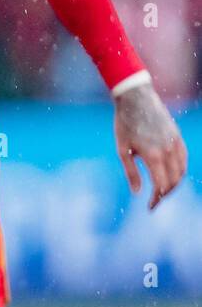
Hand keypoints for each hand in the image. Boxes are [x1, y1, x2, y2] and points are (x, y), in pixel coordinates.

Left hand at [114, 83, 187, 209]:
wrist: (136, 98)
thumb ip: (131, 172)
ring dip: (173, 184)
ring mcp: (176, 143)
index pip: (161, 186)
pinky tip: (169, 175)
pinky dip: (179, 171)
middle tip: (154, 201)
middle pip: (174, 182)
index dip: (157, 199)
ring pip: (181, 172)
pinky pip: (184, 160)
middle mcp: (169, 151)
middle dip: (165, 195)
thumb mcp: (122, 149)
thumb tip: (138, 193)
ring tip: (161, 190)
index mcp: (153, 155)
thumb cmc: (124, 124)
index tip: (150, 207)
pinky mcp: (178, 137)